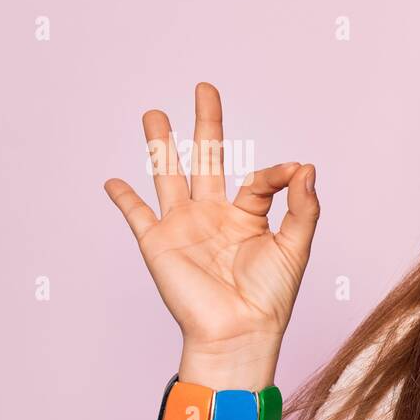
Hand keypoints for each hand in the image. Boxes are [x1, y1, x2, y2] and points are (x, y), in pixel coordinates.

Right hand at [103, 82, 319, 388]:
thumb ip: (303, 206)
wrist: (240, 332)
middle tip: (205, 88)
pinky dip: (123, 198)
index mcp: (248, 217)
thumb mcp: (296, 246)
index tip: (291, 171)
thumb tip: (306, 165)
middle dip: (206, 124)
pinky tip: (113, 180)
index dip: (276, 171)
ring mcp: (183, 227)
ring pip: (168, 174)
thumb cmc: (271, 297)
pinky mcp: (158, 243)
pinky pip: (137, 214)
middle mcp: (214, 216)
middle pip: (207, 159)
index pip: (258, 178)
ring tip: (153, 113)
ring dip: (160, 144)